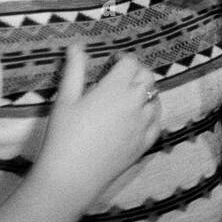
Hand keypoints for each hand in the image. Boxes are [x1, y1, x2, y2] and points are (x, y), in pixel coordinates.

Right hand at [30, 44, 160, 208]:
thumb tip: (76, 46)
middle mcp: (135, 102)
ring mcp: (143, 124)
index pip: (131, 62)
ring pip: (155, 98)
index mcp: (116, 88)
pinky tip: (140, 116)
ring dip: (145, 92)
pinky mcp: (145, 143)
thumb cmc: (64, 135)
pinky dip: (151, 114)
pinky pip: (157, 122)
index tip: (112, 62)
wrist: (71, 176)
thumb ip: (74, 69)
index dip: (122, 59)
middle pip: (147, 77)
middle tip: (120, 77)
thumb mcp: (66, 98)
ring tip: (129, 96)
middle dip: (136, 72)